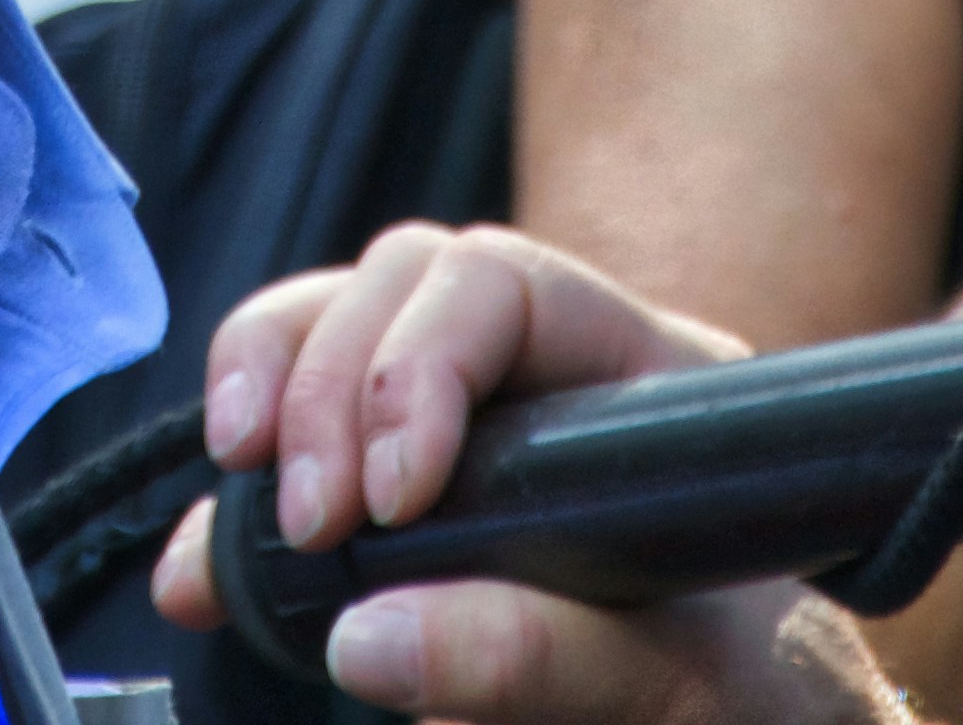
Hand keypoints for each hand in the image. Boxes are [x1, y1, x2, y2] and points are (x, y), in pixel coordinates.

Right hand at [155, 225, 910, 724]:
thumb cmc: (760, 709)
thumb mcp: (684, 689)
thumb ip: (545, 659)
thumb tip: (365, 637)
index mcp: (649, 381)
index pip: (510, 288)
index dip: (423, 364)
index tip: (393, 502)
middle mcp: (554, 373)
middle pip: (403, 281)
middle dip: (329, 386)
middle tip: (310, 526)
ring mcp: (473, 420)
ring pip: (332, 325)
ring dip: (266, 400)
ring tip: (242, 519)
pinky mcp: (404, 495)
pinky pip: (295, 440)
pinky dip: (234, 498)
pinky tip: (201, 574)